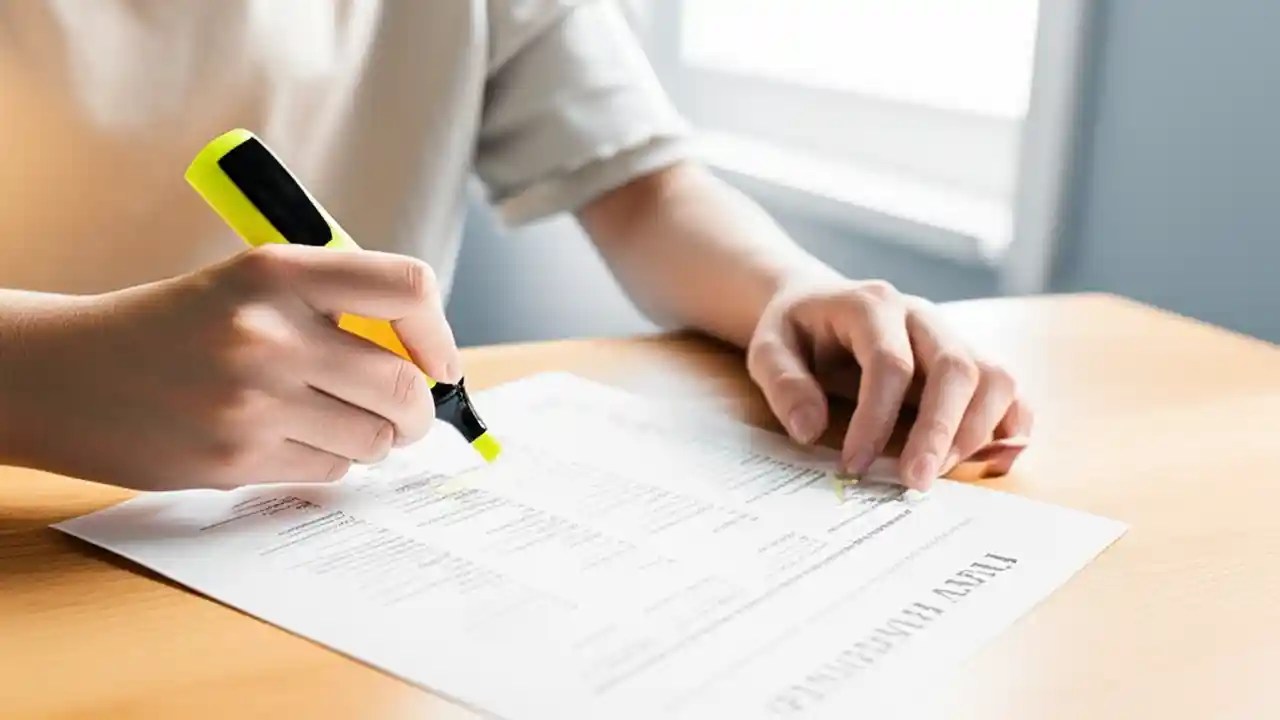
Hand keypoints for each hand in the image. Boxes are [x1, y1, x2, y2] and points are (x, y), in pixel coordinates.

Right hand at [3, 245, 457, 490]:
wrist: (68, 373)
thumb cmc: (175, 326)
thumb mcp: (250, 284)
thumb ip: (334, 306)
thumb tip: (425, 360)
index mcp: (278, 270)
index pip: (406, 289)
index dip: (437, 332)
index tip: (438, 362)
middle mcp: (269, 332)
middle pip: (402, 384)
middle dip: (418, 411)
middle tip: (407, 415)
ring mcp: (252, 400)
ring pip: (373, 438)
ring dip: (371, 439)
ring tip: (332, 423)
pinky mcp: (235, 458)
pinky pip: (329, 469)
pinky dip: (326, 461)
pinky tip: (286, 441)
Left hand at [747, 279, 1032, 489]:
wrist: (819, 305)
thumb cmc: (797, 332)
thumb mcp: (768, 349)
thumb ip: (784, 384)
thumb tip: (810, 430)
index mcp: (872, 306)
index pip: (890, 363)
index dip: (876, 419)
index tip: (854, 465)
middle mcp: (922, 316)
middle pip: (956, 367)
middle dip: (939, 432)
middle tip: (914, 483)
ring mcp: (952, 336)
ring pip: (994, 377)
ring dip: (975, 432)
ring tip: (937, 474)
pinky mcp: (968, 360)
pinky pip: (1009, 391)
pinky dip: (1008, 427)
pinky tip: (984, 461)